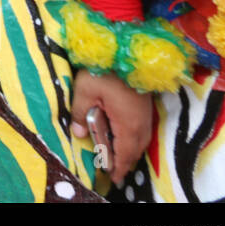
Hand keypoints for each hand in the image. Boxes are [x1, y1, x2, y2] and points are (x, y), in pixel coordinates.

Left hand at [70, 68, 152, 186]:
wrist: (125, 48)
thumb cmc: (104, 69)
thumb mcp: (85, 90)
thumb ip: (81, 114)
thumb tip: (78, 134)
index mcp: (127, 123)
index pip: (125, 153)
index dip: (119, 166)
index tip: (113, 177)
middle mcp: (141, 122)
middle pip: (136, 149)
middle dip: (126, 162)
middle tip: (116, 172)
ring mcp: (146, 113)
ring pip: (142, 140)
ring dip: (132, 151)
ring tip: (120, 158)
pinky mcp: (146, 105)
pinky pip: (144, 130)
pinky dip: (136, 139)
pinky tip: (127, 137)